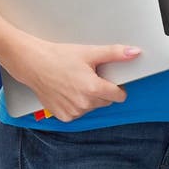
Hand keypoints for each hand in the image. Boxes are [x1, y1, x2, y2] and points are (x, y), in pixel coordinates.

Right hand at [4, 37, 142, 122]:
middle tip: (88, 76)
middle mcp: (84, 104)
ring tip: (75, 82)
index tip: (108, 79)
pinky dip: (76, 104)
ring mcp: (73, 112)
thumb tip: (134, 52)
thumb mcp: (90, 52)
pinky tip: (67, 91)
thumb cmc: (59, 57)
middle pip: (105, 101)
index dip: (116, 87)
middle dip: (101, 90)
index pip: (119, 96)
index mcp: (93, 89)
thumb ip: (115, 53)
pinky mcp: (63, 116)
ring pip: (91, 107)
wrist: (33, 63)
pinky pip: (78, 112)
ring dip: (88, 97)